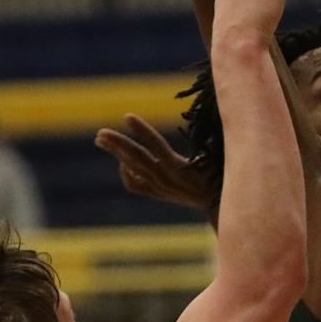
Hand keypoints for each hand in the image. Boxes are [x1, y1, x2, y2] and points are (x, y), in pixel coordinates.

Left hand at [95, 115, 215, 213]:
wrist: (217, 206)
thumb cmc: (220, 176)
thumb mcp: (216, 158)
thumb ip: (207, 142)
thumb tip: (211, 115)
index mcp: (179, 167)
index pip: (155, 145)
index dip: (141, 130)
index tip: (127, 116)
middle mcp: (165, 177)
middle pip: (136, 157)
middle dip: (117, 144)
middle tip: (100, 132)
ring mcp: (159, 187)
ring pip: (132, 168)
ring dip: (116, 152)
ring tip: (101, 139)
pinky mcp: (157, 193)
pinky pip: (134, 184)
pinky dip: (125, 172)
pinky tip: (122, 162)